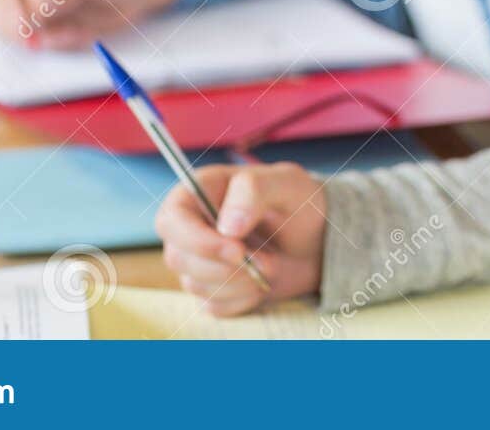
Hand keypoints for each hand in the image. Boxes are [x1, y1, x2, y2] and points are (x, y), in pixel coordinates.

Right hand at [0, 0, 184, 49]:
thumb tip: (32, 10)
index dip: (10, 2)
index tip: (27, 24)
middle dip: (17, 26)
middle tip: (44, 38)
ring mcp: (26, 3)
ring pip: (9, 28)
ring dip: (37, 36)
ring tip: (72, 28)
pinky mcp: (39, 26)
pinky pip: (35, 42)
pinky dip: (53, 42)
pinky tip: (75, 31)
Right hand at [155, 163, 327, 315]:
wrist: (318, 241)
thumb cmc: (300, 203)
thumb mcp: (286, 184)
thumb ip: (253, 192)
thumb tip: (227, 226)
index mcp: (200, 192)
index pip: (171, 220)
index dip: (195, 239)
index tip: (235, 249)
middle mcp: (192, 227)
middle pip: (178, 257)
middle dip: (225, 266)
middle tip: (268, 260)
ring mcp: (199, 260)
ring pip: (195, 285)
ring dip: (239, 282)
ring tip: (271, 265)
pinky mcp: (211, 288)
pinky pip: (214, 305)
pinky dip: (243, 298)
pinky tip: (262, 280)